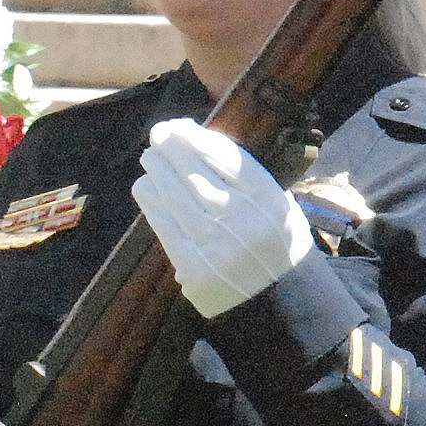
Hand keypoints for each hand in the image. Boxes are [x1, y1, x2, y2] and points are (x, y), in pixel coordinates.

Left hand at [135, 117, 312, 316]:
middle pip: (198, 177)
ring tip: (149, 158)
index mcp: (271, 203)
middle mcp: (245, 224)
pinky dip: (153, 205)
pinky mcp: (196, 270)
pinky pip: (167, 228)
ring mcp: (218, 248)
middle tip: (158, 134)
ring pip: (177, 200)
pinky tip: (146, 188)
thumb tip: (192, 136)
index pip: (228, 161)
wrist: (279, 299)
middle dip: (173, 150)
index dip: (199, 139)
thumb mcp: (276, 205)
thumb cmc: (273, 241)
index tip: (180, 125)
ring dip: (158, 174)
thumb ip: (242, 177)